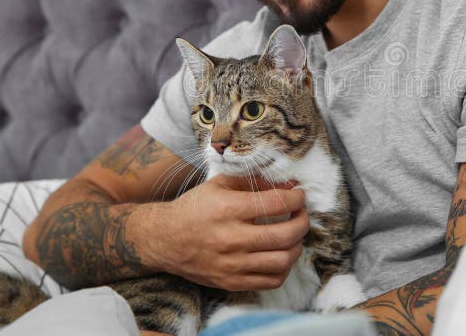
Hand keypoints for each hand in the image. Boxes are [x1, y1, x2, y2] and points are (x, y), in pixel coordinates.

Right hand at [141, 174, 308, 290]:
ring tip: (293, 235)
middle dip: (302, 222)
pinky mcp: (230, 282)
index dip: (296, 198)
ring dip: (297, 246)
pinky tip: (280, 254)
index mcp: (228, 209)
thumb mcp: (220, 184)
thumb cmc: (194, 208)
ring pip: (283, 261)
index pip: (277, 203)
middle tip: (301, 214)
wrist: (163, 239)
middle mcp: (231, 238)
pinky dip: (284, 268)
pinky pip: (271, 281)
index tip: (298, 196)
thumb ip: (255, 182)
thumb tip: (289, 185)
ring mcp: (231, 264)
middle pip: (286, 234)